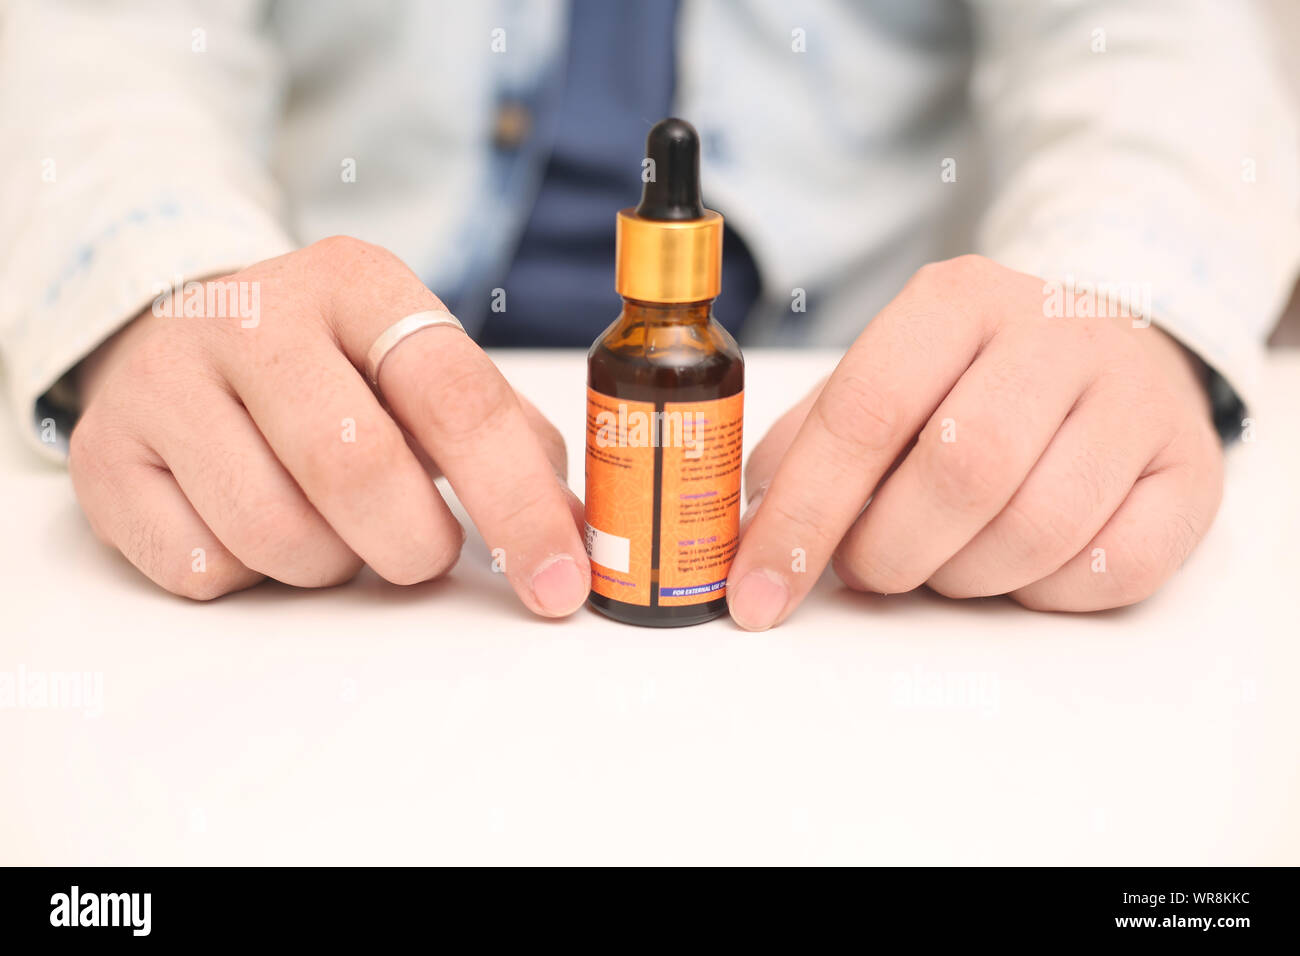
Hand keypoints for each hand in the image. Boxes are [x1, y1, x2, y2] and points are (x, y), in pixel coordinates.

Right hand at [70, 236, 589, 613]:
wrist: (181, 337)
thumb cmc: (330, 370)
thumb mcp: (420, 370)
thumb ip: (504, 438)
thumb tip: (573, 533)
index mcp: (359, 285)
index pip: (459, 401)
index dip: (519, 505)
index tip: (556, 585)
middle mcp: (255, 314)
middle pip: (359, 470)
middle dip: (411, 545)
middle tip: (418, 552)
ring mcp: (168, 378)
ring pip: (277, 534)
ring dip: (328, 562)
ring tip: (325, 521)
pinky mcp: (107, 451)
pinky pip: (203, 565)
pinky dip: (250, 573)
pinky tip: (247, 519)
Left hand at [728, 255, 1223, 628]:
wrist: (1113, 348)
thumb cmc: (974, 379)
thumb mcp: (885, 377)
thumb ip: (811, 443)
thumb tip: (753, 529)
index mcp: (955, 302)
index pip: (864, 411)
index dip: (803, 515)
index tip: (759, 591)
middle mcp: (1054, 334)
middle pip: (959, 471)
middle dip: (891, 551)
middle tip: (873, 565)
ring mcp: (1134, 399)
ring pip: (1037, 528)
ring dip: (966, 577)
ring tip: (945, 558)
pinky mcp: (1191, 470)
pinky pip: (1114, 569)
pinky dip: (1047, 593)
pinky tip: (1021, 566)